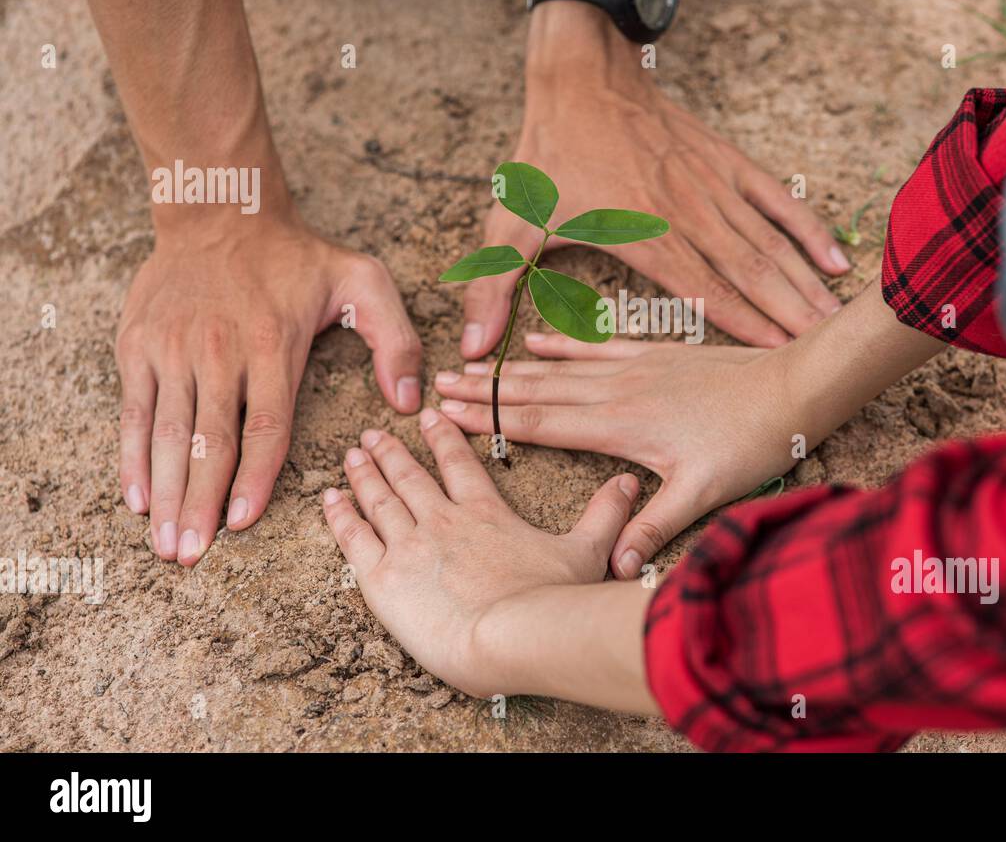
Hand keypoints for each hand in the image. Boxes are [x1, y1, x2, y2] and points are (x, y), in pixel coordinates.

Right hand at [116, 213, 422, 564]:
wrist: (220, 209)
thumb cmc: (296, 255)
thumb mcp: (364, 281)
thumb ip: (395, 338)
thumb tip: (407, 398)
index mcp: (272, 345)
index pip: (264, 425)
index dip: (254, 477)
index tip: (244, 520)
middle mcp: (218, 352)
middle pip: (209, 441)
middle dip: (201, 503)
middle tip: (193, 555)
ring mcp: (173, 350)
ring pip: (166, 433)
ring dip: (165, 492)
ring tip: (166, 542)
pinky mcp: (140, 347)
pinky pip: (134, 411)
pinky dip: (132, 457)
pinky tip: (138, 497)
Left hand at [321, 414, 640, 697]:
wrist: (513, 635)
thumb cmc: (552, 601)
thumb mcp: (587, 552)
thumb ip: (605, 514)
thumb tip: (628, 481)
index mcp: (486, 513)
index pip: (459, 465)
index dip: (444, 438)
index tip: (431, 417)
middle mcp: (443, 520)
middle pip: (411, 476)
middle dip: (393, 451)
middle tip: (376, 432)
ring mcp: (409, 545)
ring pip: (379, 499)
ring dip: (364, 474)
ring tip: (352, 454)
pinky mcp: (383, 577)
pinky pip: (354, 538)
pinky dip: (339, 515)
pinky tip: (329, 498)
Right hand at [435, 332, 804, 578]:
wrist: (792, 387)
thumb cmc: (749, 444)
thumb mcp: (702, 495)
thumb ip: (653, 527)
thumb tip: (614, 571)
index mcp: (619, 427)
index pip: (538, 425)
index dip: (488, 422)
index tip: (445, 417)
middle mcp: (617, 391)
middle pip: (536, 393)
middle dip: (482, 392)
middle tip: (434, 386)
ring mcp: (635, 368)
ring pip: (559, 368)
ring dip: (511, 369)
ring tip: (469, 365)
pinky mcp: (656, 353)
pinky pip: (597, 345)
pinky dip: (563, 343)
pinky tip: (536, 340)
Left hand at [460, 32, 848, 357]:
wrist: (581, 73)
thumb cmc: (548, 154)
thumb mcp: (511, 221)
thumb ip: (494, 287)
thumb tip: (470, 350)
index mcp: (641, 232)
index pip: (702, 288)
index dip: (742, 325)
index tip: (777, 356)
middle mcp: (687, 211)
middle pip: (749, 270)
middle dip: (789, 313)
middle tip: (825, 350)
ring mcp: (712, 185)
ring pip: (769, 241)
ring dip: (804, 282)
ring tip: (836, 320)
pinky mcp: (724, 162)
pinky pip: (774, 199)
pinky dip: (806, 228)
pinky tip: (834, 259)